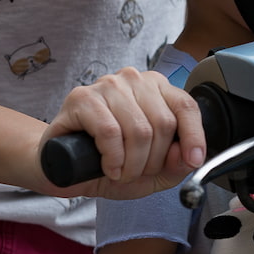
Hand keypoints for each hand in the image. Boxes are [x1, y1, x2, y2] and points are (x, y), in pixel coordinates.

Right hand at [39, 67, 205, 198]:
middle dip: (153, 160)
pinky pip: (110, 132)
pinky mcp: (81, 98)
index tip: (193, 159)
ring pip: (139, 129)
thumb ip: (175, 165)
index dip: (194, 136)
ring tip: (120, 172)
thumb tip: (189, 157)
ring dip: (132, 164)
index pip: (186, 106)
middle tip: (137, 172)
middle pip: (163, 123)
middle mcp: (134, 80)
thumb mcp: (151, 171)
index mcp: (157, 89)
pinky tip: (107, 167)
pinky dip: (113, 158)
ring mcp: (107, 85)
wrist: (60, 164)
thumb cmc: (106, 161)